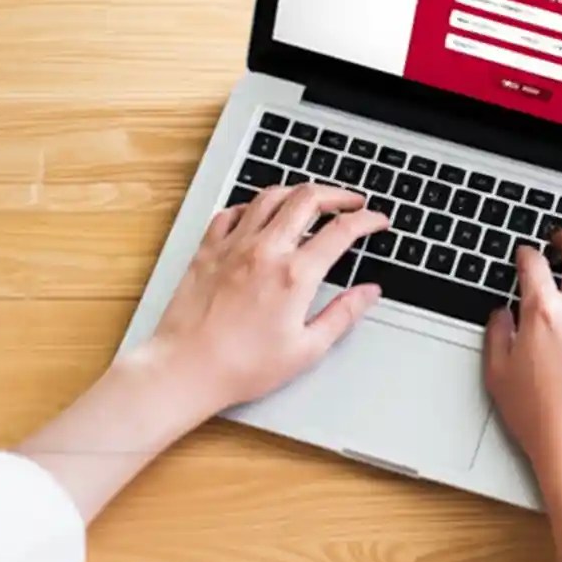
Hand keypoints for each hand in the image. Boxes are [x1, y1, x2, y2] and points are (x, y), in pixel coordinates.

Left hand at [138, 183, 388, 414]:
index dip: (367, 220)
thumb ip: (343, 315)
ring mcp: (233, 246)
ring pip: (270, 196)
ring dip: (298, 192)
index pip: (341, 230)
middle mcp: (265, 250)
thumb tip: (368, 293)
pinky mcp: (208, 250)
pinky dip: (253, 207)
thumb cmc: (242, 366)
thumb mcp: (306, 350)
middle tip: (351, 202)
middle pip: (308, 198)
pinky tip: (260, 216)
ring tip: (311, 200)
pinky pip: (232, 211)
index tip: (377, 221)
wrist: (184, 369)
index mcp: (294, 275)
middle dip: (338, 194)